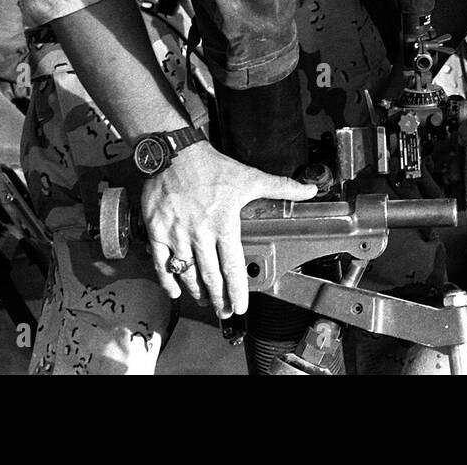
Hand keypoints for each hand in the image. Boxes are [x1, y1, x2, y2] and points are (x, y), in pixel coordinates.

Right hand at [141, 141, 315, 316]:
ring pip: (187, 273)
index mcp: (224, 224)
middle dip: (218, 299)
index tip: (240, 306)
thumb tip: (309, 190)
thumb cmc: (212, 167)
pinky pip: (161, 263)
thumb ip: (282, 187)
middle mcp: (200, 233)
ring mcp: (176, 234)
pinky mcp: (157, 231)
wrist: (174, 153)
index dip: (237, 290)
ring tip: (205, 301)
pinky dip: (168, 281)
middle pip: (210, 276)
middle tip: (224, 312)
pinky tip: (175, 290)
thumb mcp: (250, 177)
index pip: (232, 266)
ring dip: (196, 292)